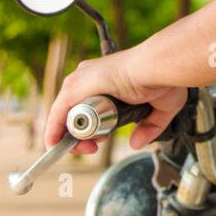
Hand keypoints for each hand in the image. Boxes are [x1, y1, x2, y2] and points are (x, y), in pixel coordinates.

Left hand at [44, 47, 186, 153]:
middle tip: (95, 147)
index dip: (94, 129)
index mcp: (106, 78)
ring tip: (88, 147)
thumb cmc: (161, 79)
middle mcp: (89, 77)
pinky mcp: (72, 88)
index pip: (88, 107)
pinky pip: (56, 116)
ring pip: (65, 117)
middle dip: (83, 136)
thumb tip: (137, 142)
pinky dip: (54, 133)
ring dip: (72, 137)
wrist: (156, 68)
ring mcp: (79, 82)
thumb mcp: (160, 107)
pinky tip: (57, 146)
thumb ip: (150, 125)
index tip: (102, 140)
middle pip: (74, 113)